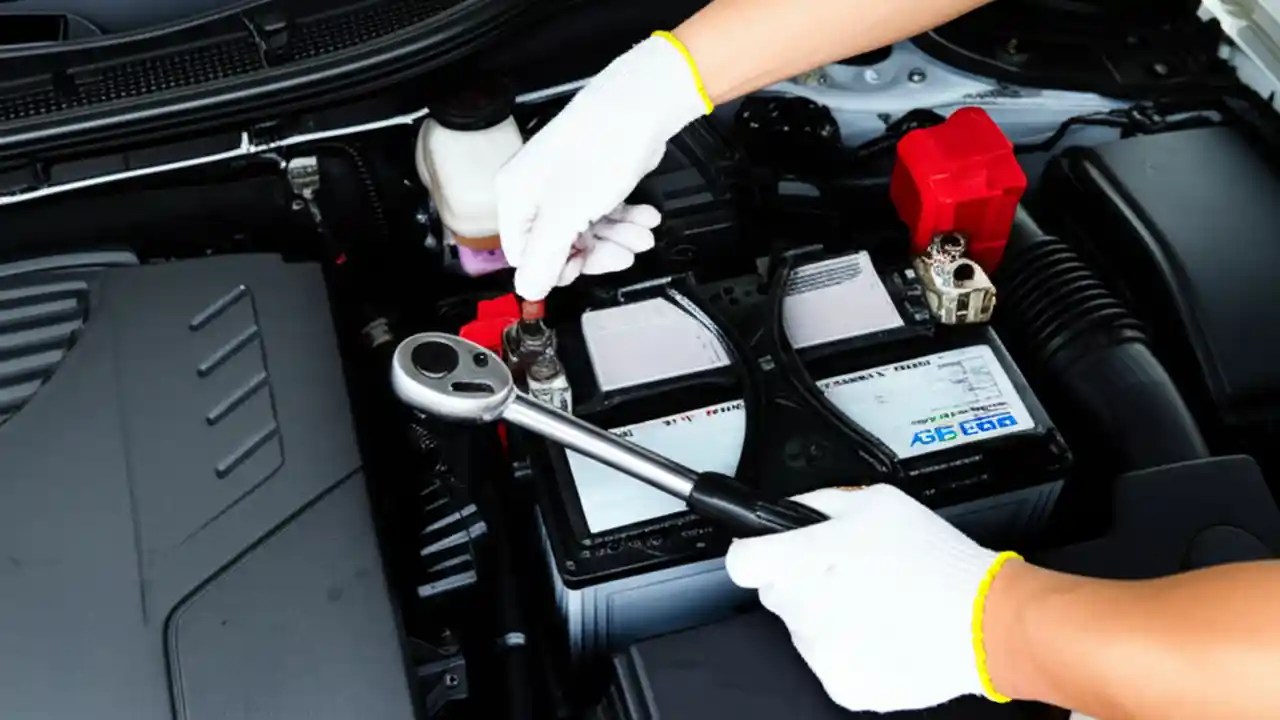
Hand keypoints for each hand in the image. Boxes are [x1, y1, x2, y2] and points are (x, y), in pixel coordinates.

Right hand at [497, 36, 708, 299]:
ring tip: (644, 235)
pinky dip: (627, 218)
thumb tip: (528, 290)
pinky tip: (646, 218)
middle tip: (625, 254)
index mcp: (516, 197)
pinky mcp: (594, 176)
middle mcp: (536, 190)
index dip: (556, 267)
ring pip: (588, 229)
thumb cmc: (597, 153)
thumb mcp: (565, 216)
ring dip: (619, 237)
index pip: (524, 254)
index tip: (583, 266)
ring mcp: (567, 183)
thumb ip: (544, 257)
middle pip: (560, 244)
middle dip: (598, 252)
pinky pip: (605, 210)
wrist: (640, 106)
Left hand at [725, 485, 1004, 712]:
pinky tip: (885, 630)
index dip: (757, 551)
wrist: (984, 619)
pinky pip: (832, 660)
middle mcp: (805, 611)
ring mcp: (824, 654)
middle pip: (778, 592)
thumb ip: (818, 503)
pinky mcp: (845, 685)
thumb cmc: (936, 559)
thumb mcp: (875, 500)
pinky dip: (852, 647)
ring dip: (829, 614)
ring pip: (805, 628)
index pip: (742, 561)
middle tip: (850, 572)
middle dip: (804, 580)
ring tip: (879, 600)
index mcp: (803, 561)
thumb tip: (790, 510)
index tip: (770, 552)